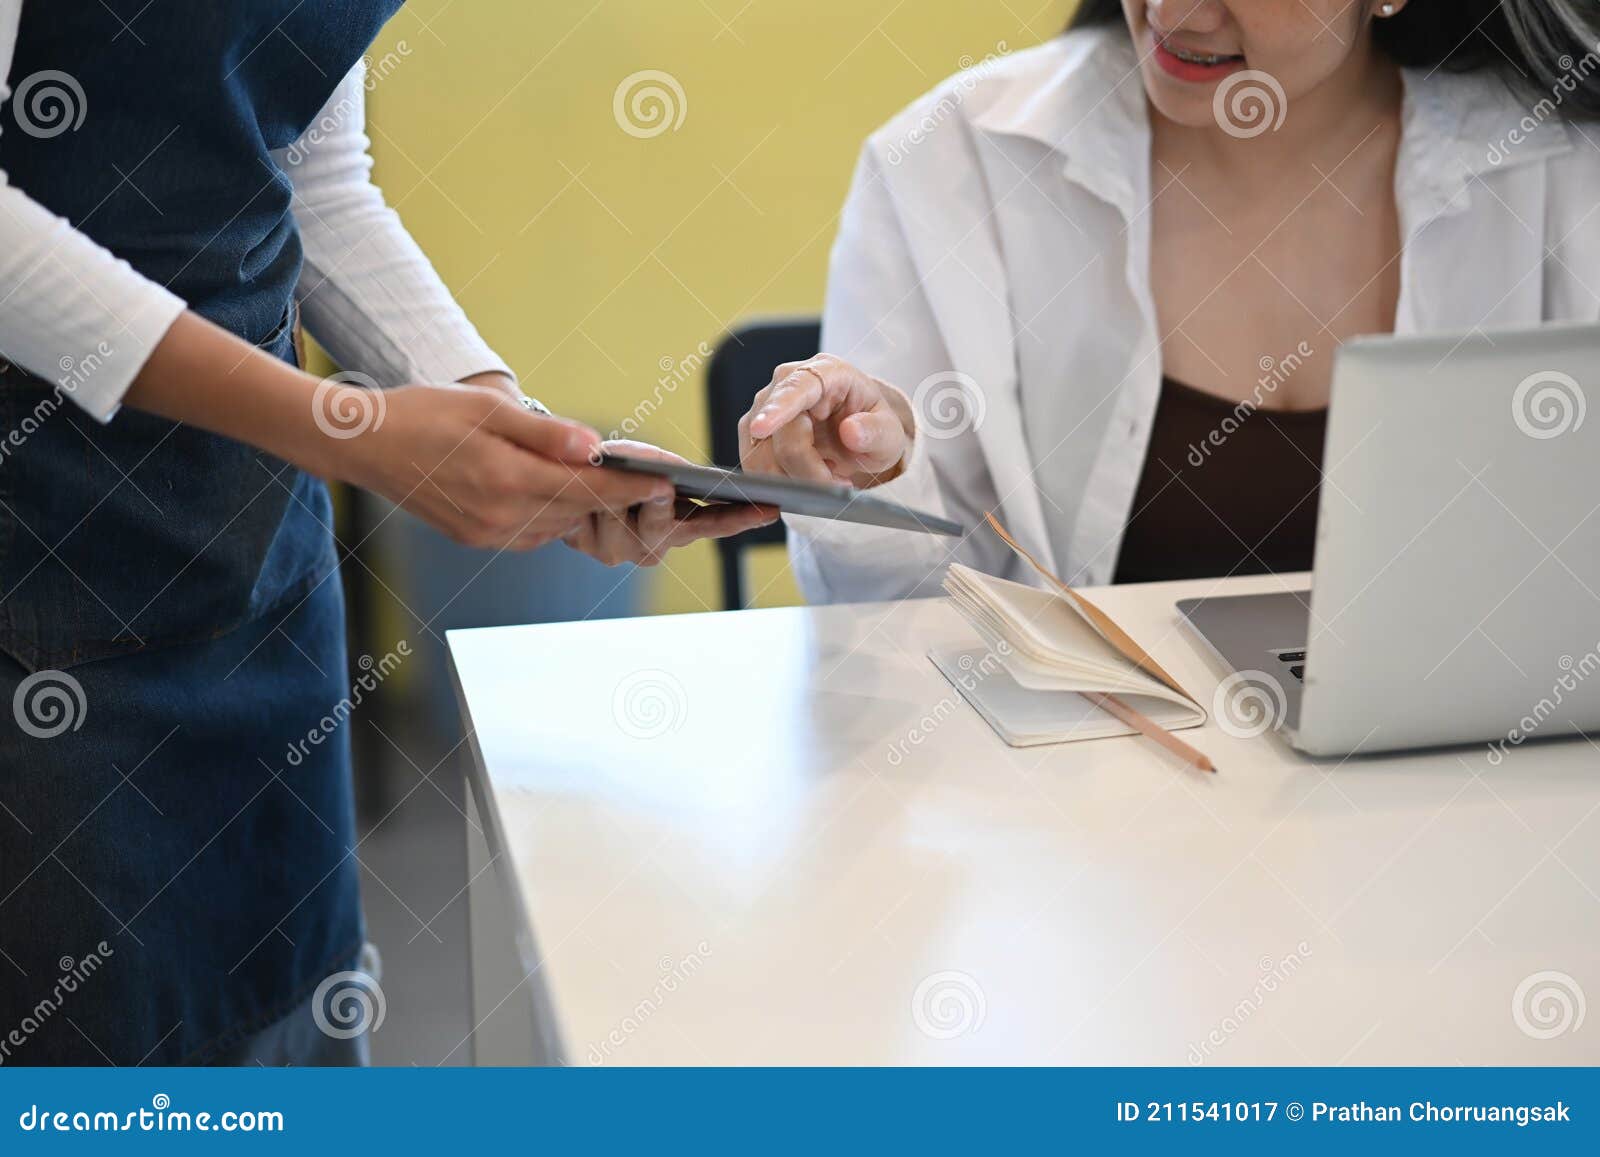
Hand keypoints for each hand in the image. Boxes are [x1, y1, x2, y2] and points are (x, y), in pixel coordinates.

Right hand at [310, 382, 671, 550]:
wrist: (363, 445)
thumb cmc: (424, 414)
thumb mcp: (487, 408)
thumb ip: (545, 433)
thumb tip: (595, 447)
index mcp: (507, 481)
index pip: (588, 490)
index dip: (632, 486)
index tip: (667, 480)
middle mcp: (501, 517)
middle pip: (578, 510)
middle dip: (614, 496)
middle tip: (650, 478)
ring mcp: (489, 534)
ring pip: (558, 523)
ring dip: (582, 505)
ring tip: (610, 482)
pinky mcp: (479, 539)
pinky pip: (534, 531)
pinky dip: (551, 512)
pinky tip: (553, 490)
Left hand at [563, 440, 778, 565]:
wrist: (566, 469)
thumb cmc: (619, 463)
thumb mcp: (647, 459)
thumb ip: (665, 469)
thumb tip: (673, 481)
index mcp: (679, 525)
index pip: (714, 522)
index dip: (740, 518)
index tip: (768, 507)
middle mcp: (652, 544)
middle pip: (663, 529)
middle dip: (660, 507)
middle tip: (662, 487)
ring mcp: (617, 549)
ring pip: (619, 524)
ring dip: (610, 495)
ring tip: (603, 468)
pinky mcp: (583, 543)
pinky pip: (586, 521)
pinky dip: (584, 501)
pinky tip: (580, 491)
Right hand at [740, 354, 914, 488]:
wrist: (856, 434)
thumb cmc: (871, 427)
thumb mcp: (889, 432)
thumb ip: (876, 431)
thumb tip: (851, 431)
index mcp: (827, 372)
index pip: (797, 386)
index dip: (778, 408)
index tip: (761, 429)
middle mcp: (788, 382)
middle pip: (781, 435)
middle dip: (809, 470)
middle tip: (840, 485)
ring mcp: (765, 407)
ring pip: (763, 456)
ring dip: (795, 480)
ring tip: (829, 479)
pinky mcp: (752, 433)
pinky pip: (755, 466)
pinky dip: (781, 483)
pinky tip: (807, 480)